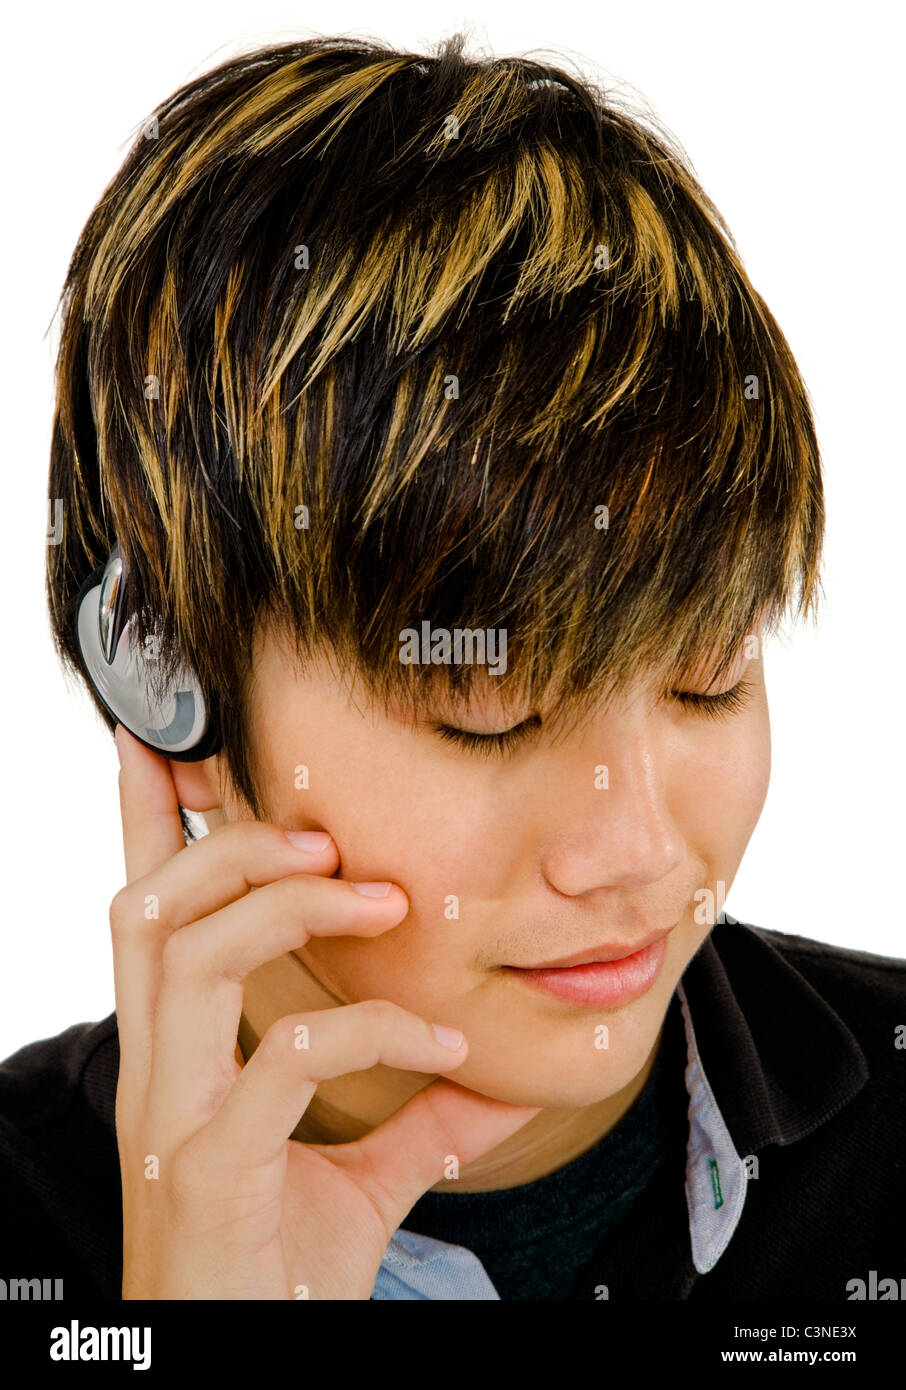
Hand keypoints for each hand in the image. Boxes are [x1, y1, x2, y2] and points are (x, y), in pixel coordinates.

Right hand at [110, 724, 539, 1298]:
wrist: (242, 1375)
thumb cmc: (275, 1277)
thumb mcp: (355, 1184)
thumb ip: (413, 1123)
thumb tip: (492, 1080)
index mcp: (177, 1061)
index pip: (145, 919)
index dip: (142, 826)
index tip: (160, 745)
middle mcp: (157, 1075)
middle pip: (150, 911)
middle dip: (223, 842)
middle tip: (319, 830)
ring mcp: (172, 1120)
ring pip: (187, 958)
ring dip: (284, 907)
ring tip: (374, 899)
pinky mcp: (211, 1169)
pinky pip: (283, 1063)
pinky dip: (371, 1033)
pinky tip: (441, 1052)